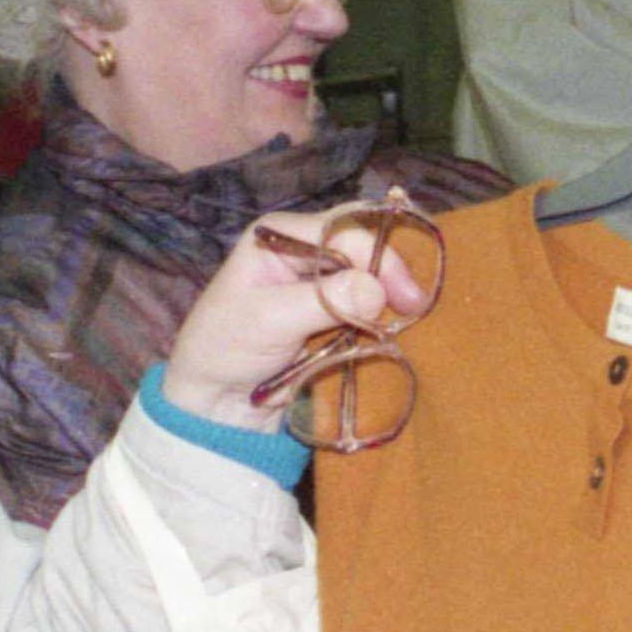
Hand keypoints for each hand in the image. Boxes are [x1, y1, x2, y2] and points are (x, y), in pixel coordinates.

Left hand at [160, 207, 437, 432]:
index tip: (402, 293)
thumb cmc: (226, 347)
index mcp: (280, 236)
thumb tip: (376, 290)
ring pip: (370, 277)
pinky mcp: (330, 315)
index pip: (342, 230)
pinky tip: (395, 327)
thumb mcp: (269, 320)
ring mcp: (319, 283)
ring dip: (389, 297)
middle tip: (415, 306)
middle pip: (363, 248)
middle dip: (389, 273)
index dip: (377, 256)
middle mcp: (303, 250)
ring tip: (410, 319)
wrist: (216, 400)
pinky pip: (367, 308)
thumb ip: (322, 301)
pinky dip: (382, 318)